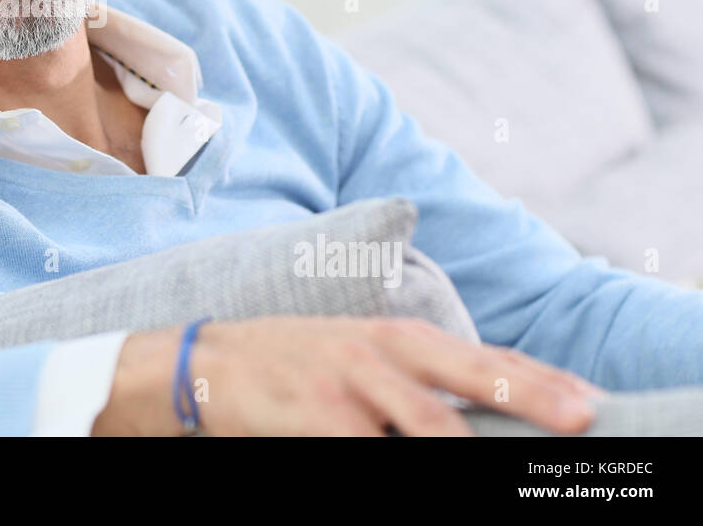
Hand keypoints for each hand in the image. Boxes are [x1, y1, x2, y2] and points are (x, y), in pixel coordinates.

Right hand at [92, 315, 607, 435]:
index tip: (590, 401)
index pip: (484, 357)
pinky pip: (370, 448)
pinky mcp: (317, 414)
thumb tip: (489, 411)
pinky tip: (406, 461)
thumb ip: (418, 380)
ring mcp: (348, 382)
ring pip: (428, 423)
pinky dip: (397, 459)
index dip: (541, 379)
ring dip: (468, 445)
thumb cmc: (297, 365)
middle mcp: (380, 352)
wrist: (209, 364)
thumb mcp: (361, 357)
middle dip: (530, 398)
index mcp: (399, 337)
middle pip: (469, 378)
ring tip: (514, 464)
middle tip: (579, 419)